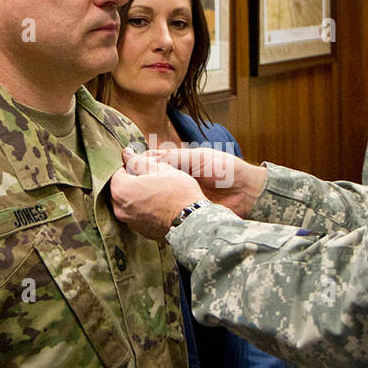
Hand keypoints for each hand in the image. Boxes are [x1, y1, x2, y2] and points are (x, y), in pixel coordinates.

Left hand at [109, 155, 202, 240]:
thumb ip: (137, 160)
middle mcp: (120, 209)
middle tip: (153, 179)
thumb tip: (125, 153)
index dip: (131, 167)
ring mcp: (130, 222)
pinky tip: (160, 206)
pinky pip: (138, 216)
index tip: (145, 168)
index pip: (118, 173)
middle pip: (121, 190)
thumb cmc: (176, 191)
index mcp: (121, 190)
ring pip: (129, 204)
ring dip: (138, 197)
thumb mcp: (158, 168)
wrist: (192, 220)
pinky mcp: (141, 231)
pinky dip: (144, 210)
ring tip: (158, 193)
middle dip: (133, 183)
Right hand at [128, 147, 267, 218]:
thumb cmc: (225, 169)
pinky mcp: (184, 210)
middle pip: (152, 178)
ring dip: (144, 195)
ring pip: (156, 195)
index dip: (140, 162)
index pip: (154, 160)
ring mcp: (180, 195)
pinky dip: (155, 209)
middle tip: (121, 183)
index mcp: (180, 161)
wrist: (246, 192)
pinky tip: (143, 209)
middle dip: (139, 180)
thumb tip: (146, 156)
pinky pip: (166, 209)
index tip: (124, 164)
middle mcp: (177, 178)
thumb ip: (172, 157)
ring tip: (128, 196)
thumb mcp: (196, 158)